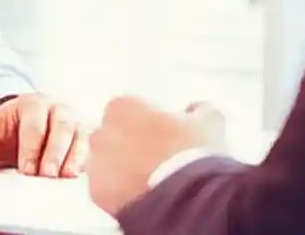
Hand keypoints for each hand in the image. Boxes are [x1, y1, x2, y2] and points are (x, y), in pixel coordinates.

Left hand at [0, 93, 86, 177]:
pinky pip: (91, 147)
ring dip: (75, 158)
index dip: (31, 149)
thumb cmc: (9, 129)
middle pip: (62, 128)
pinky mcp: (86, 137)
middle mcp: (58, 110)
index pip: (34, 126)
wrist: (24, 122)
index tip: (27, 171)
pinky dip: (87, 161)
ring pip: (81, 136)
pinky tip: (81, 176)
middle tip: (48, 175)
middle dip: (55, 153)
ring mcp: (75, 122)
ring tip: (67, 177)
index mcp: (33, 105)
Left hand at [87, 97, 226, 216]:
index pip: (129, 109)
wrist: (185, 199)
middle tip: (158, 159)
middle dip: (132, 145)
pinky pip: (108, 190)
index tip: (164, 134)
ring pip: (108, 164)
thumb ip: (199, 110)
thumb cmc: (193, 151)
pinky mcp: (97, 193)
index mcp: (122, 106)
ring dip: (124, 169)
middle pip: (114, 135)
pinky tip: (143, 195)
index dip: (148, 122)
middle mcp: (101, 131)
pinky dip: (121, 192)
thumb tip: (195, 109)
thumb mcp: (209, 121)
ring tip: (151, 181)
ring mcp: (95, 164)